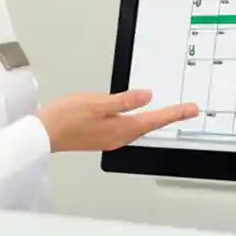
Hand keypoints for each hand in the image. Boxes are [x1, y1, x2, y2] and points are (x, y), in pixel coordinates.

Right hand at [36, 89, 198, 152]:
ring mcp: (110, 138)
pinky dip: (139, 122)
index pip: (155, 120)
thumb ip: (123, 101)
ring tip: (169, 114)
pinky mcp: (101, 136)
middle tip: (187, 110)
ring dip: (155, 120)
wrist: (44, 133)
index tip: (191, 109)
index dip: (175, 114)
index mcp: (120, 129)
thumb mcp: (96, 103)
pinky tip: (137, 117)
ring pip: (139, 128)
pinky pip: (127, 129)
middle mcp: (118, 137)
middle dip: (169, 118)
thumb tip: (146, 96)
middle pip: (150, 126)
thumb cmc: (66, 117)